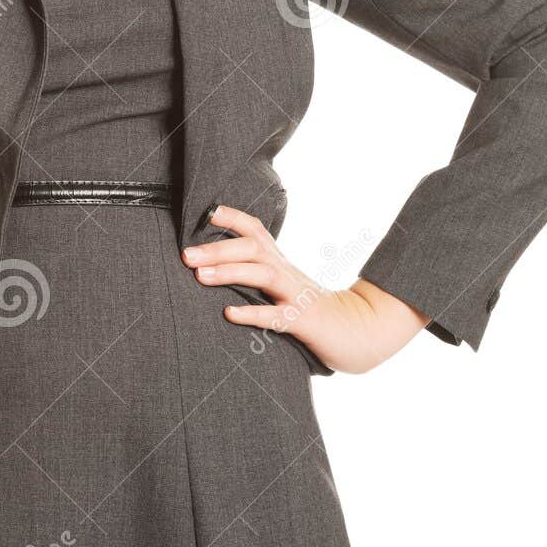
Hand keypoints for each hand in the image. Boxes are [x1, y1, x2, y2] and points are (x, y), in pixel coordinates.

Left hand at [180, 205, 431, 373]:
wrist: (360, 333)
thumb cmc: (312, 311)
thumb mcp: (284, 288)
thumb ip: (257, 277)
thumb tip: (212, 270)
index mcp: (281, 264)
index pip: (256, 231)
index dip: (232, 218)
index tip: (205, 212)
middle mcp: (288, 274)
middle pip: (254, 249)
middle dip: (218, 249)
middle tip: (185, 255)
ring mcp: (298, 297)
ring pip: (264, 275)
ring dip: (231, 272)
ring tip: (200, 276)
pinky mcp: (305, 322)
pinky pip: (278, 316)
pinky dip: (253, 313)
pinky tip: (230, 314)